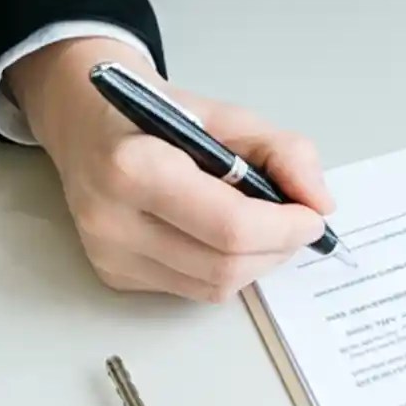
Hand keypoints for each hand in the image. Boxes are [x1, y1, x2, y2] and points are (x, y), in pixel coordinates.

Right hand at [8, 38, 333, 302]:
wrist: (86, 121)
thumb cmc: (157, 115)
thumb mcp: (227, 115)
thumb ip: (284, 153)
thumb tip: (319, 203)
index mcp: (135, 169)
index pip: (230, 227)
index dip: (285, 228)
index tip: (312, 216)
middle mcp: (112, 220)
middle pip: (225, 266)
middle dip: (277, 249)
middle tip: (297, 224)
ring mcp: (109, 255)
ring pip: (213, 287)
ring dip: (255, 263)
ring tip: (263, 228)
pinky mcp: (114, 276)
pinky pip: (192, 290)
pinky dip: (224, 269)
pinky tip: (221, 237)